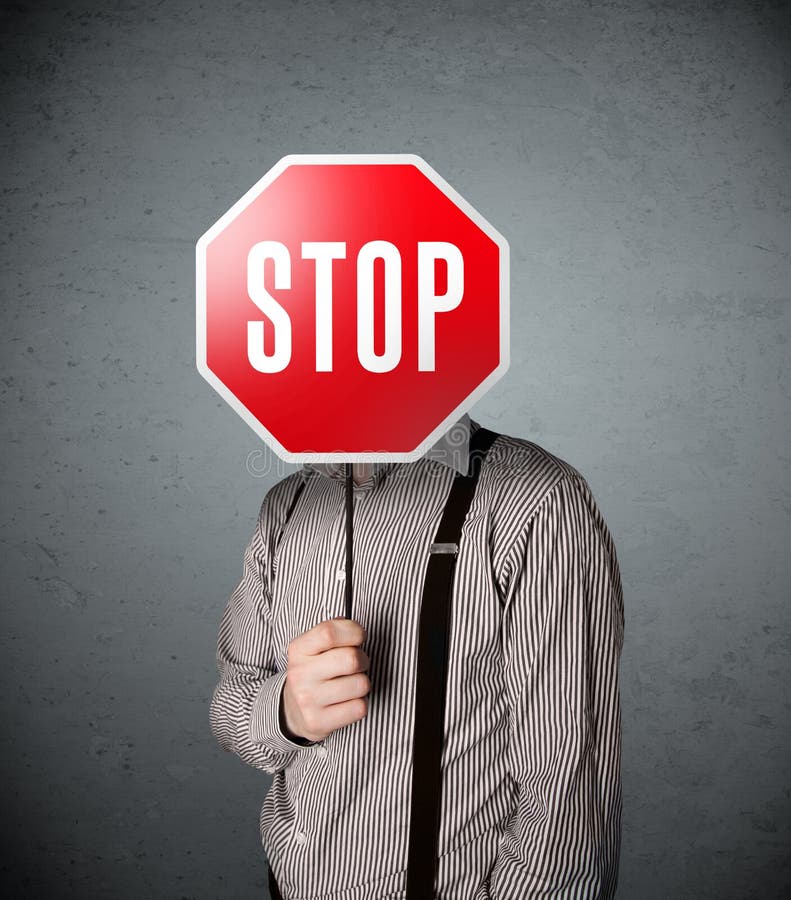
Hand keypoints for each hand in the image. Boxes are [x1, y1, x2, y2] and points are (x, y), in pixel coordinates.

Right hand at [281, 617, 369, 742]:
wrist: (292, 710)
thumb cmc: (313, 672)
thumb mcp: (314, 647)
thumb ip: (334, 632)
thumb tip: (356, 629)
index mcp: (298, 650)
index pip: (330, 632)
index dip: (353, 631)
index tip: (359, 637)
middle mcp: (300, 674)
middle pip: (351, 659)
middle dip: (363, 659)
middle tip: (357, 664)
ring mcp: (308, 700)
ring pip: (361, 684)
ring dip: (362, 683)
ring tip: (349, 684)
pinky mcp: (318, 722)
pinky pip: (359, 708)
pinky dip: (359, 704)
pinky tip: (346, 702)